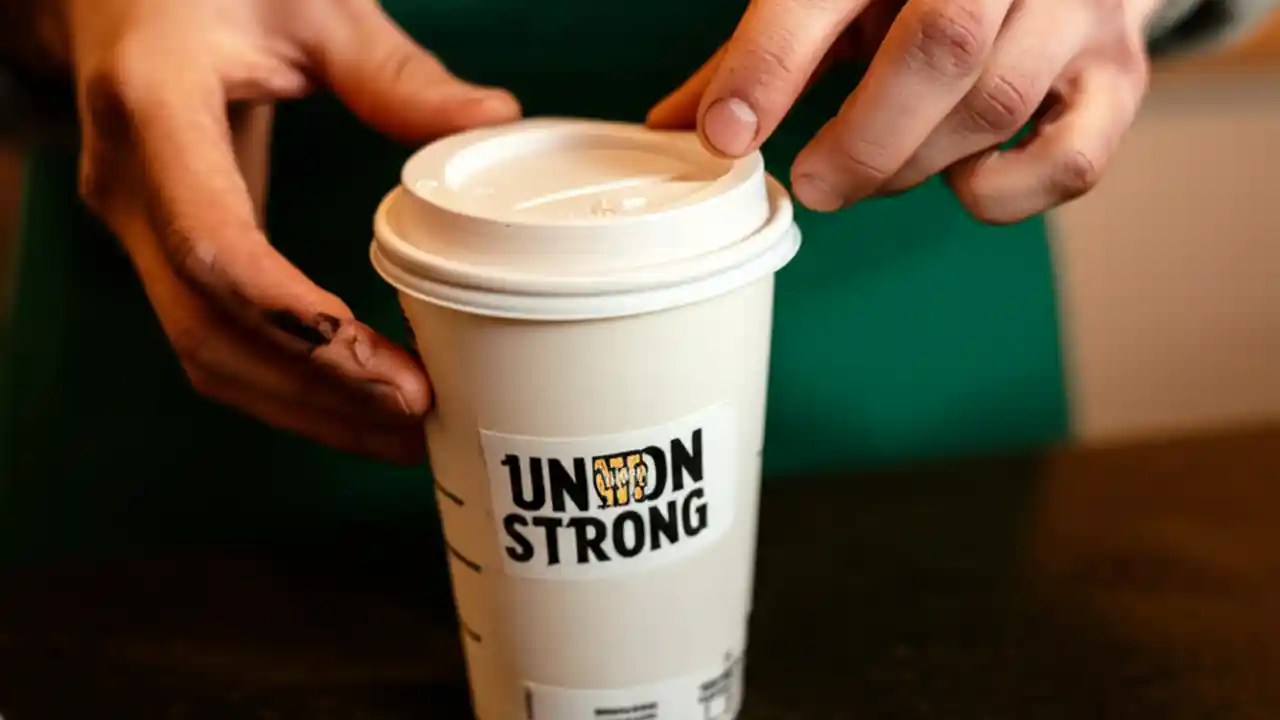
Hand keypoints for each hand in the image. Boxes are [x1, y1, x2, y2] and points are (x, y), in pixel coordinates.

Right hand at [58, 0, 520, 462]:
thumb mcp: (309, 3)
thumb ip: (393, 70)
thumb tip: (492, 121)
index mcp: (155, 112)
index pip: (215, 249)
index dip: (301, 325)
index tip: (391, 373)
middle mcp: (128, 187)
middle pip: (210, 331)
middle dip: (318, 394)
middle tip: (420, 423)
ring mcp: (134, 227)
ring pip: (203, 352)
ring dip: (302, 408)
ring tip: (401, 434)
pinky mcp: (160, 248)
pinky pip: (210, 335)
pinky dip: (282, 382)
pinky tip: (353, 398)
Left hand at [649, 0, 1160, 222]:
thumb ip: (764, 53)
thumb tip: (675, 127)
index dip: (769, 65)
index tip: (724, 138)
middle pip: (939, 46)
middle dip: (862, 139)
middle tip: (814, 184)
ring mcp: (1074, 9)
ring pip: (998, 105)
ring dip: (915, 166)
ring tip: (866, 177)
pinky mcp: (1117, 75)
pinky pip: (1071, 159)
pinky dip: (1003, 193)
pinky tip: (961, 175)